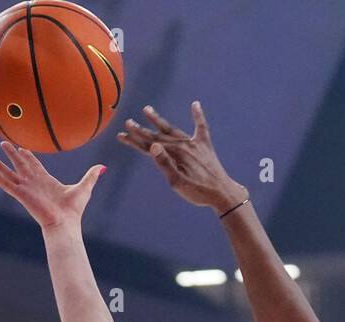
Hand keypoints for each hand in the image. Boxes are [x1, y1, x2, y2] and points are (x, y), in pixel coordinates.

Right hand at [0, 141, 103, 230]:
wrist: (65, 223)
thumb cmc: (74, 210)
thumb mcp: (84, 187)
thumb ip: (91, 176)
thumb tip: (103, 167)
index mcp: (46, 181)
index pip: (34, 165)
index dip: (28, 156)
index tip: (21, 148)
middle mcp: (34, 184)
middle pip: (19, 165)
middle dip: (11, 155)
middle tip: (2, 143)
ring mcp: (26, 189)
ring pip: (9, 173)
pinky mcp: (21, 194)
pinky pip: (6, 184)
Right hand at [117, 101, 247, 211]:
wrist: (223, 193)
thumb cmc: (198, 192)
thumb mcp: (178, 183)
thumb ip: (165, 164)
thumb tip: (153, 146)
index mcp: (175, 154)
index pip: (149, 145)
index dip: (135, 140)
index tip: (121, 134)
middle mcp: (183, 145)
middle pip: (158, 136)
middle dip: (141, 130)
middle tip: (128, 122)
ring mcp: (194, 144)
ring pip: (173, 129)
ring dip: (159, 120)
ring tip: (146, 110)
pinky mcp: (205, 146)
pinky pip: (201, 127)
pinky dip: (198, 116)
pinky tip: (195, 104)